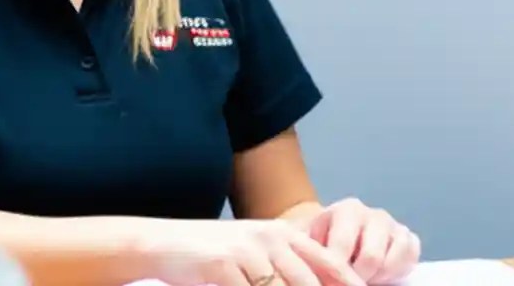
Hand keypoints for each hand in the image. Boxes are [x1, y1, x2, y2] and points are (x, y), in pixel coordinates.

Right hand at [136, 218, 366, 285]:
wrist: (163, 243)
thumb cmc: (210, 252)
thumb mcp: (252, 249)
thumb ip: (283, 265)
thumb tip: (316, 282)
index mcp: (281, 232)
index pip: (329, 262)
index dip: (350, 284)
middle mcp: (269, 238)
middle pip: (310, 282)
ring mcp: (246, 251)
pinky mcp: (224, 265)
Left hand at [305, 198, 420, 283]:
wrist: (338, 230)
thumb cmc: (321, 237)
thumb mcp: (310, 238)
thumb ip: (312, 248)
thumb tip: (318, 265)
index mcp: (348, 209)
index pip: (343, 244)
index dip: (336, 266)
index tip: (329, 276)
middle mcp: (375, 214)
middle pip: (371, 257)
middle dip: (357, 275)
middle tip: (345, 280)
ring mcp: (396, 226)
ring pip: (391, 262)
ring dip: (375, 276)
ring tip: (360, 275)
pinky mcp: (410, 240)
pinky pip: (409, 261)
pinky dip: (393, 273)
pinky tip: (377, 273)